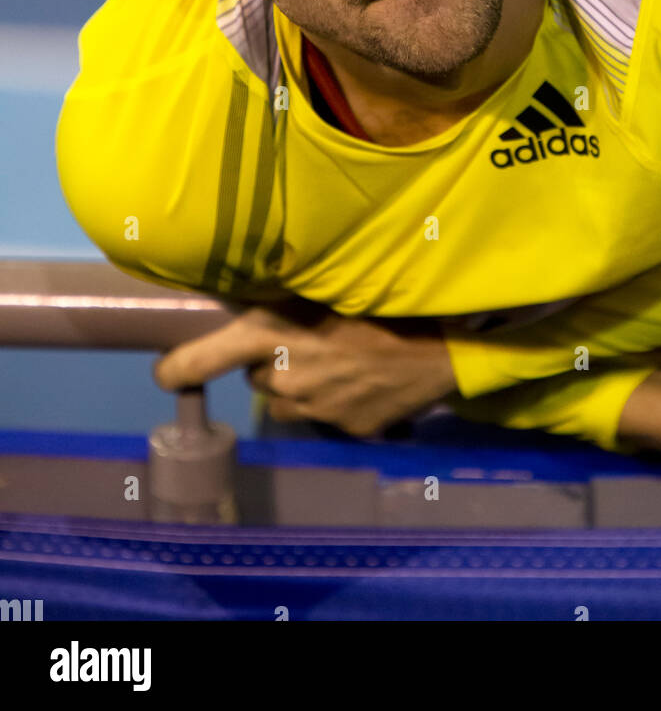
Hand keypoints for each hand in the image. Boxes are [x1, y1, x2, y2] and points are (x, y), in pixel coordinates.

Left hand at [153, 301, 456, 437]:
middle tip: (307, 339)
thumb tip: (240, 280)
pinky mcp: (344, 430)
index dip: (176, 368)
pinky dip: (337, 400)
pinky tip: (364, 379)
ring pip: (288, 401)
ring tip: (338, 359)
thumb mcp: (324, 282)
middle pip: (256, 376)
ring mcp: (313, 409)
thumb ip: (282, 291)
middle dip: (273, 361)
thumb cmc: (380, 298)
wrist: (445, 343)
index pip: (199, 359)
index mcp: (270, 332)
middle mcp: (282, 376)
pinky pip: (326, 416)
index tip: (165, 371)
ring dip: (301, 384)